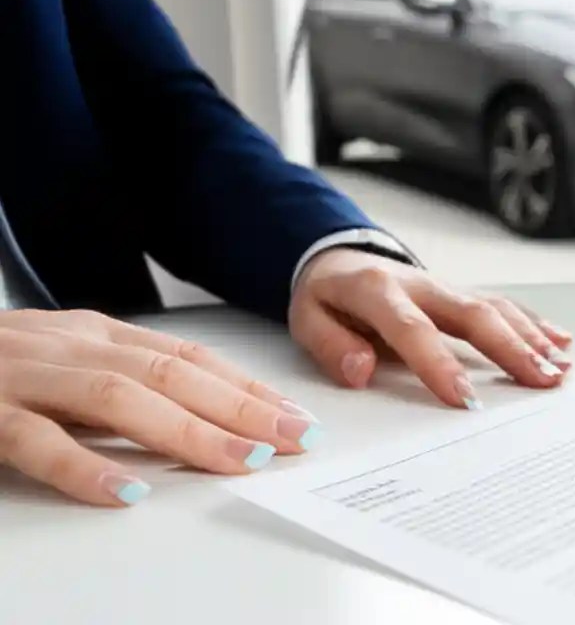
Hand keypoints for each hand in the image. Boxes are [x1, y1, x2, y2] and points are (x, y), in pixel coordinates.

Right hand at [0, 309, 316, 505]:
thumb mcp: (65, 363)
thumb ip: (123, 381)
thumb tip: (206, 417)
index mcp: (92, 333)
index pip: (186, 357)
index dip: (245, 386)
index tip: (296, 416)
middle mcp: (66, 346)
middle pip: (168, 373)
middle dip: (238, 408)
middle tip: (290, 439)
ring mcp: (22, 377)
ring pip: (118, 398)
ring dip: (187, 431)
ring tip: (239, 460)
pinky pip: (35, 441)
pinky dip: (85, 467)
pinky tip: (127, 494)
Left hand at [289, 249, 572, 408]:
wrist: (340, 256)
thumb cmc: (328, 296)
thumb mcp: (307, 318)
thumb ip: (331, 345)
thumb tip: (360, 370)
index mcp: (378, 290)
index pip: (413, 329)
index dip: (439, 363)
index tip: (464, 399)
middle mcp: (421, 284)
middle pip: (474, 314)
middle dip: (511, 349)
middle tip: (540, 381)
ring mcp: (447, 287)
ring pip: (496, 308)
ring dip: (532, 339)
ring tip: (559, 369)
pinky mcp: (462, 293)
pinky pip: (504, 304)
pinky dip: (534, 323)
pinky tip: (560, 342)